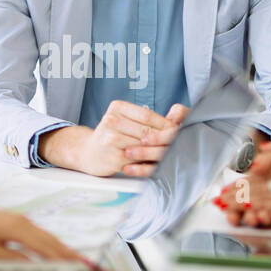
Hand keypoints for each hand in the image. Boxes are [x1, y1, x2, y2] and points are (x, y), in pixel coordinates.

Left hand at [0, 202, 83, 260]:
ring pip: (48, 237)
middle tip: (87, 268)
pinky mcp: (19, 224)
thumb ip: (12, 259)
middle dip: (70, 255)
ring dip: (63, 250)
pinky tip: (59, 254)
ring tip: (79, 263)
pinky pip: (41, 236)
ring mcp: (23, 221)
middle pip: (52, 241)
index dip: (62, 259)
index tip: (76, 269)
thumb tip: (33, 268)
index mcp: (17, 228)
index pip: (46, 247)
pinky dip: (53, 246)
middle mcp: (24, 222)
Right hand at [40, 101, 187, 176]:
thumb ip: (154, 118)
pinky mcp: (112, 157)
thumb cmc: (114, 136)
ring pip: (143, 146)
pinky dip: (149, 162)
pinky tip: (159, 163)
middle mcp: (111, 121)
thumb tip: (181, 110)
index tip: (179, 130)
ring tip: (174, 153)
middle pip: (146, 131)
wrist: (88, 153)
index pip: (147, 115)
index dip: (165, 123)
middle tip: (181, 143)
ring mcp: (110, 139)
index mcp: (117, 108)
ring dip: (159, 151)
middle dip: (165, 139)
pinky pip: (137, 160)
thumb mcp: (129, 121)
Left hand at [215, 138, 270, 224]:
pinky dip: (259, 213)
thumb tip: (262, 148)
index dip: (242, 178)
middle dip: (235, 192)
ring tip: (226, 208)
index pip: (261, 169)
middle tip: (219, 199)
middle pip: (257, 184)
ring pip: (263, 198)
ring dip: (242, 204)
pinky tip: (247, 214)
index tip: (228, 185)